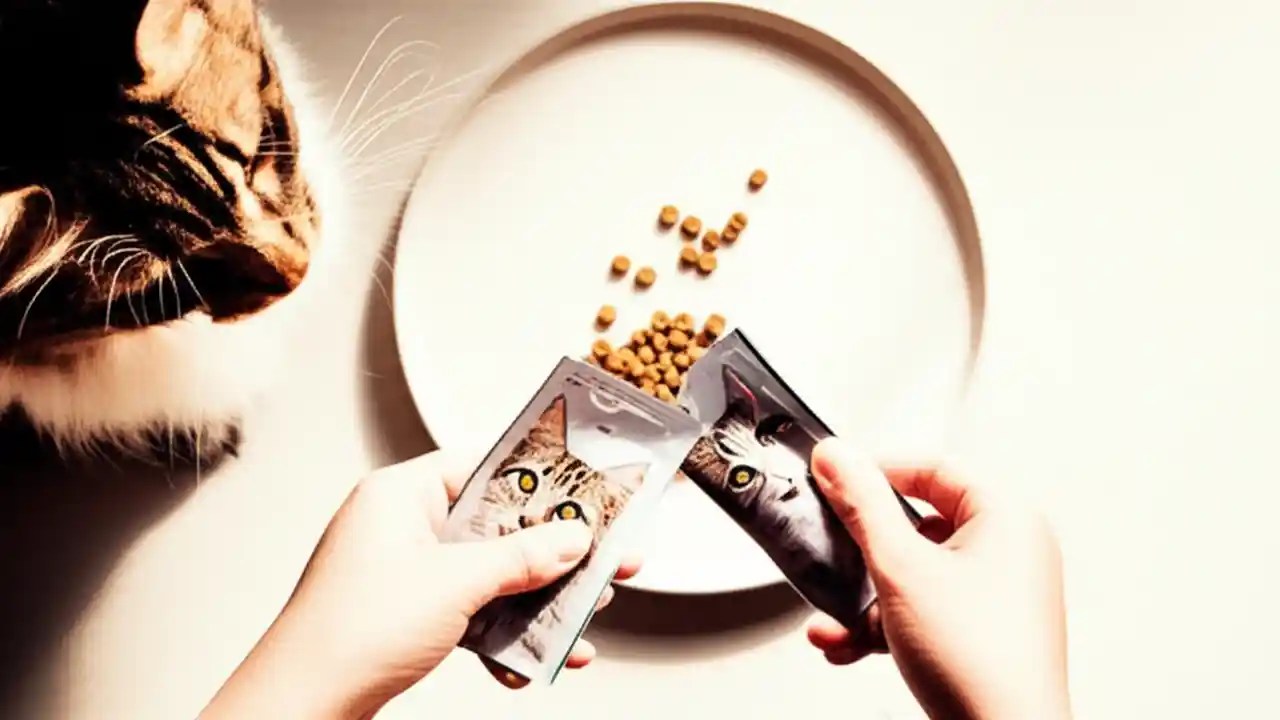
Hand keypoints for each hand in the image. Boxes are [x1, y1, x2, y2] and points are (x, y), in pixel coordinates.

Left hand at [201, 450, 640, 719]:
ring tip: (587, 614)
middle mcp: (404, 527)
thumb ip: (520, 557)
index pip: (485, 466)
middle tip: (608, 557)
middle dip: (557, 552)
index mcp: (401, 495)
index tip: (589, 487)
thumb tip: (570, 538)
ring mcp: (409, 574)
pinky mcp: (413, 616)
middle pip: (500, 526)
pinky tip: (540, 658)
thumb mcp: (454, 584)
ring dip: (541, 600)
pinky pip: (477, 614)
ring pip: (494, 575)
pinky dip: (509, 634)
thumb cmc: (346, 633)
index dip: (542, 477)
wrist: (302, 707)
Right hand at [805, 440, 1070, 719]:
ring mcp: (996, 593)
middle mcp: (1009, 550)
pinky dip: (884, 622)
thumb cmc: (979, 662)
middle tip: (829, 547)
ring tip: (833, 616)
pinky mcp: (980, 630)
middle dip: (861, 549)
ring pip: (913, 572)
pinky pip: (922, 608)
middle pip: (916, 522)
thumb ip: (862, 505)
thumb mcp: (900, 568)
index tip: (832, 478)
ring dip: (863, 595)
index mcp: (1006, 517)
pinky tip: (848, 642)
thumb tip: (838, 457)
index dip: (876, 469)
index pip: (931, 466)